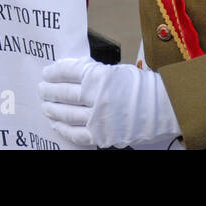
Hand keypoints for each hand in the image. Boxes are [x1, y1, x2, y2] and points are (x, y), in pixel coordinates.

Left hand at [39, 56, 180, 148]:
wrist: (164, 108)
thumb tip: (72, 73)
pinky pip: (77, 134)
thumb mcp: (116, 71)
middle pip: (63, 93)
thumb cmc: (142, 87)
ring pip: (67, 114)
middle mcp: (96, 97)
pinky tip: (57, 125)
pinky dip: (64, 129)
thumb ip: (93, 72)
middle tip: (41, 89)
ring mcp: (98, 118)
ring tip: (46, 107)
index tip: (46, 73)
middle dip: (49, 91)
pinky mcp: (103, 135)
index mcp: (99, 76)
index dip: (54, 72)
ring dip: (53, 110)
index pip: (68, 72)